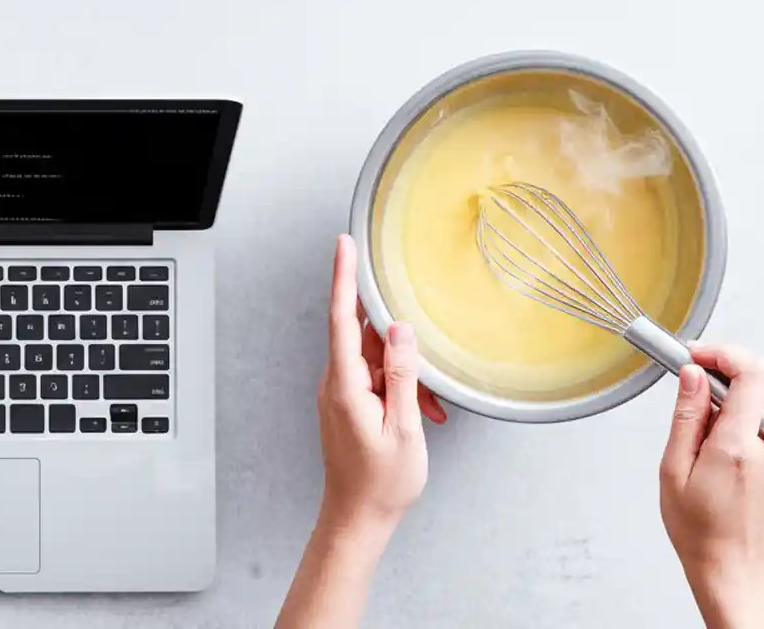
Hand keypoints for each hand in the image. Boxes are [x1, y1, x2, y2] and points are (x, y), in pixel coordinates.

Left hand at [319, 234, 446, 530]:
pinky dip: (403, 388)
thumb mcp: (404, 426)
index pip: (342, 318)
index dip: (344, 278)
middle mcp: (337, 384)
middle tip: (414, 336)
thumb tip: (399, 329)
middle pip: (363, 335)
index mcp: (345, 386)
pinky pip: (377, 378)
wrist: (358, 519)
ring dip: (407, 374)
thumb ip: (403, 373)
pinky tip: (422, 410)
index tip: (344, 245)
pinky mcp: (350, 403)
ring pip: (376, 359)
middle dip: (396, 337)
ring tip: (427, 408)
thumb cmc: (381, 482)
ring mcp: (342, 393)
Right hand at [660, 344, 763, 628]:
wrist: (731, 568)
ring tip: (707, 412)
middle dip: (731, 366)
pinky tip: (723, 436)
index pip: (750, 373)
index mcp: (738, 448)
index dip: (722, 353)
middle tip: (698, 377)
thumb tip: (693, 376)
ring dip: (742, 389)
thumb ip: (687, 416)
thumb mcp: (673, 469)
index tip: (695, 354)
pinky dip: (750, 413)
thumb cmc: (697, 529)